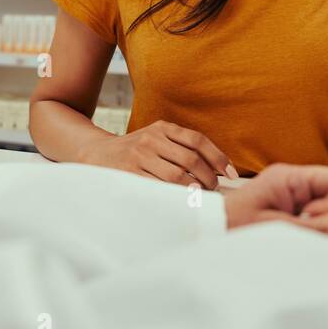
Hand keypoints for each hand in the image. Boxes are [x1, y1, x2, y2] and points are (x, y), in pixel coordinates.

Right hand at [78, 120, 233, 189]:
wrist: (96, 153)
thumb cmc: (135, 150)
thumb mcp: (156, 138)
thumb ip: (181, 147)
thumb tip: (218, 169)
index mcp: (162, 127)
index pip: (197, 140)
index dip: (218, 157)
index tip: (231, 173)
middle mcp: (152, 138)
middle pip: (191, 159)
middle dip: (209, 177)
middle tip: (214, 188)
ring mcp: (140, 156)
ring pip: (177, 175)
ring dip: (195, 189)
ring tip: (201, 195)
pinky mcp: (130, 173)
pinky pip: (159, 187)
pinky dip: (176, 195)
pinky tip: (184, 200)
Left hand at [224, 164, 327, 239]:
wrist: (202, 235)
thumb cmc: (230, 228)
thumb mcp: (280, 229)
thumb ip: (322, 228)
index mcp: (289, 177)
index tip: (311, 224)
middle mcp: (292, 184)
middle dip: (323, 223)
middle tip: (295, 234)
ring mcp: (288, 198)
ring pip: (324, 215)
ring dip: (311, 232)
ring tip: (285, 238)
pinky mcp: (284, 212)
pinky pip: (309, 224)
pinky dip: (303, 236)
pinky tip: (283, 241)